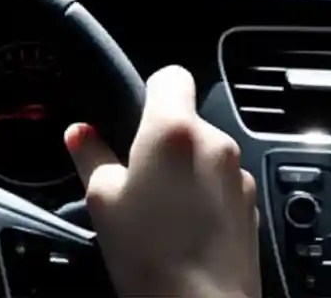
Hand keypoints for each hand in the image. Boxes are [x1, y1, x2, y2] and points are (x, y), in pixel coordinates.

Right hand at [64, 65, 260, 297]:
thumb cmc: (148, 254)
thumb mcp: (102, 199)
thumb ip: (90, 155)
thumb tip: (79, 133)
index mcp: (173, 130)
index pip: (170, 76)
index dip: (150, 91)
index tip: (134, 117)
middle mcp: (214, 143)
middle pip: (186, 120)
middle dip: (162, 141)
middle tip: (136, 177)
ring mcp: (238, 174)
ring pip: (204, 154)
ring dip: (185, 170)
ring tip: (159, 211)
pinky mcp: (252, 204)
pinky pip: (221, 184)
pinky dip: (203, 196)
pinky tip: (184, 228)